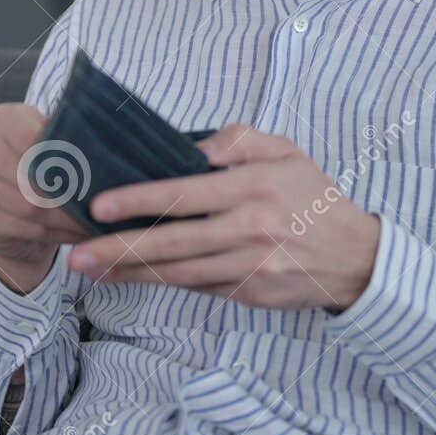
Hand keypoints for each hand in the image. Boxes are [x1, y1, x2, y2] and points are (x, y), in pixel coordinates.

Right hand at [0, 103, 89, 292]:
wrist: (21, 220)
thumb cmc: (48, 177)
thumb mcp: (61, 153)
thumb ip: (74, 148)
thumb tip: (106, 162)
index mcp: (5, 118)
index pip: (35, 135)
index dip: (67, 160)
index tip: (95, 180)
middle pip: (33, 174)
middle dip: (70, 197)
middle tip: (101, 210)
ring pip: (28, 205)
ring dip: (65, 220)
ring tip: (91, 225)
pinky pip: (19, 227)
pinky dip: (51, 235)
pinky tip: (71, 235)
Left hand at [66, 124, 380, 311]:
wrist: (357, 258)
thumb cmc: (313, 198)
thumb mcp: (287, 151)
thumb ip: (239, 140)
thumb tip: (192, 148)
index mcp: (255, 188)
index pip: (186, 194)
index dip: (139, 201)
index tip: (100, 207)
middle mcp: (251, 229)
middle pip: (175, 242)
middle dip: (120, 249)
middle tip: (78, 255)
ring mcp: (250, 266)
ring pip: (180, 273)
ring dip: (131, 273)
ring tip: (92, 268)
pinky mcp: (250, 294)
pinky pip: (198, 287)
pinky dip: (163, 282)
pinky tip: (133, 276)